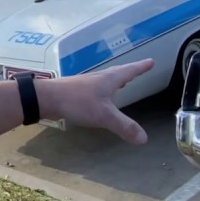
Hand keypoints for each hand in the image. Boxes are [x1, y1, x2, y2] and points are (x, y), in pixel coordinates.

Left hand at [37, 59, 154, 144]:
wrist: (48, 98)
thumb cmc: (78, 102)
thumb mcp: (104, 115)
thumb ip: (124, 126)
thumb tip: (145, 139)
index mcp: (109, 80)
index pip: (130, 71)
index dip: (141, 67)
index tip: (151, 61)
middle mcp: (99, 78)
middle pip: (118, 73)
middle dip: (130, 71)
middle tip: (140, 68)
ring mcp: (87, 84)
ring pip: (107, 80)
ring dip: (117, 80)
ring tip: (124, 82)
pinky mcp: (77, 92)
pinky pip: (97, 88)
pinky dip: (105, 89)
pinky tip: (101, 97)